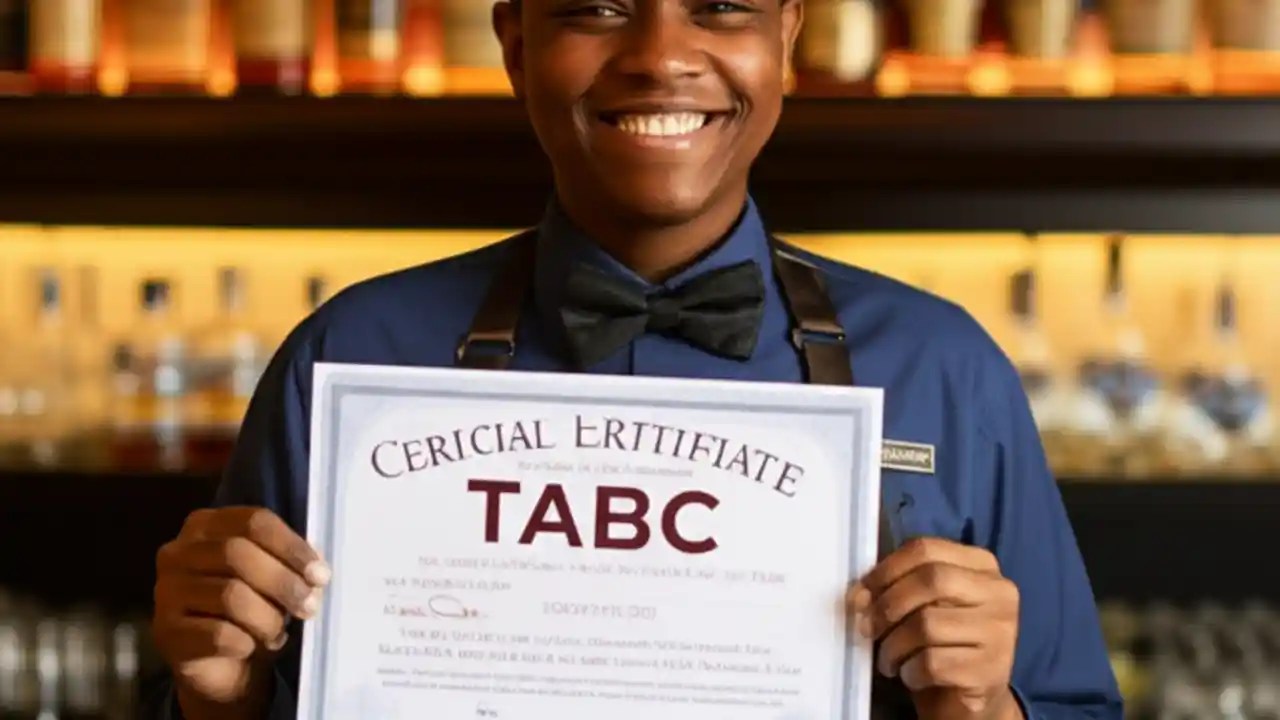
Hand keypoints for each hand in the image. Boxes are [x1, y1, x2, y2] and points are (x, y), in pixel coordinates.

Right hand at [153, 507, 330, 719]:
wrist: (222, 664)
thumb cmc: (252, 608)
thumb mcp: (274, 577)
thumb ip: (292, 562)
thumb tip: (315, 569)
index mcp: (206, 525)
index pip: (254, 521)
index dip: (292, 546)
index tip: (320, 574)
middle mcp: (177, 552)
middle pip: (237, 553)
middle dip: (283, 583)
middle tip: (310, 606)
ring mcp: (166, 591)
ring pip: (230, 596)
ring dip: (267, 618)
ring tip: (279, 632)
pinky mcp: (166, 631)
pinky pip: (218, 634)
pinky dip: (247, 643)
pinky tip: (253, 647)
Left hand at [849, 538, 1020, 719]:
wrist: (969, 698)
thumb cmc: (941, 642)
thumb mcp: (924, 604)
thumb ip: (897, 587)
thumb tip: (859, 595)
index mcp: (982, 565)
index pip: (926, 548)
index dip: (885, 569)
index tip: (860, 593)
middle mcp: (1000, 593)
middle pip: (930, 580)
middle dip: (888, 605)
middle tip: (868, 628)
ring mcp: (1000, 632)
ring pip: (928, 625)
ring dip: (893, 647)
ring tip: (888, 660)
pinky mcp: (991, 670)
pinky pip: (933, 663)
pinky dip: (910, 672)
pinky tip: (911, 676)